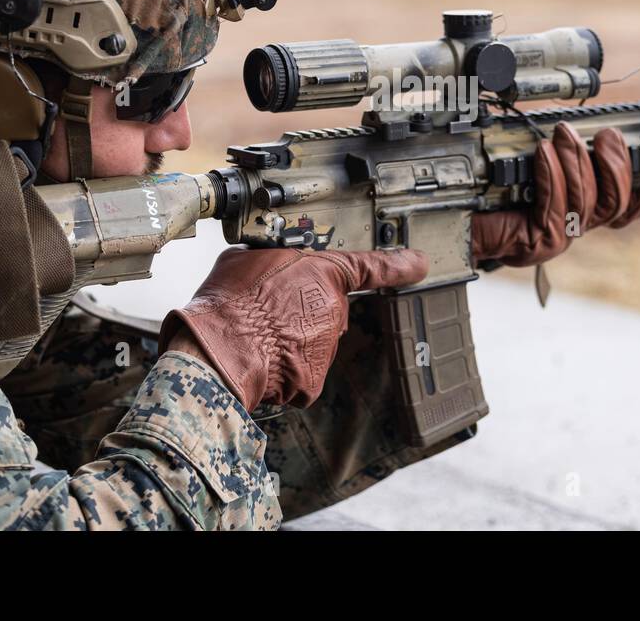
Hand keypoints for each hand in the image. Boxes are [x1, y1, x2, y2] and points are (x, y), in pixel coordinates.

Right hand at [160, 247, 428, 411]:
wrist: (220, 350)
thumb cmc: (229, 302)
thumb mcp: (245, 259)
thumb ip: (270, 261)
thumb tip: (263, 267)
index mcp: (322, 272)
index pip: (370, 266)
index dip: (398, 265)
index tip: (419, 263)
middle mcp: (332, 308)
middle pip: (324, 310)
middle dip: (299, 314)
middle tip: (264, 315)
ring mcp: (326, 346)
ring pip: (310, 343)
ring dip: (287, 342)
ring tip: (253, 338)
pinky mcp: (314, 380)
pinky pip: (299, 374)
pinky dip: (282, 372)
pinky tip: (260, 363)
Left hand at [471, 123, 639, 266]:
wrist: (446, 217)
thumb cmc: (482, 188)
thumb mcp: (528, 163)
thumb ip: (557, 155)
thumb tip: (576, 128)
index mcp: (575, 213)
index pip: (623, 212)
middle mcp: (570, 229)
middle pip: (615, 205)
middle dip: (614, 165)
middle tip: (602, 134)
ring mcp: (555, 239)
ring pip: (587, 202)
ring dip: (577, 162)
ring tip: (563, 135)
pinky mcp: (536, 242)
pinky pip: (556, 205)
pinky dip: (553, 174)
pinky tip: (544, 154)